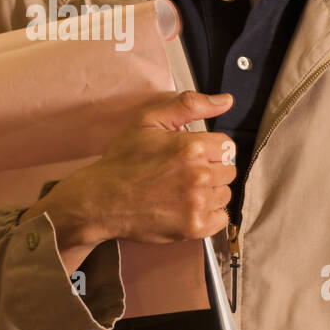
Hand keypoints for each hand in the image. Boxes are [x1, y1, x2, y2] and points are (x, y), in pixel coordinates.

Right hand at [22, 91, 236, 271]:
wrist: (101, 200)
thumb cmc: (123, 159)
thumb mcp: (149, 121)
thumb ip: (190, 105)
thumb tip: (227, 101)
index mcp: (191, 147)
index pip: (227, 146)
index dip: (209, 148)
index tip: (191, 155)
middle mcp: (199, 176)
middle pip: (228, 170)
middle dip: (211, 168)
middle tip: (184, 173)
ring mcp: (197, 204)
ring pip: (224, 194)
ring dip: (210, 192)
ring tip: (183, 190)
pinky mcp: (194, 228)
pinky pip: (221, 219)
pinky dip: (209, 214)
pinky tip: (187, 207)